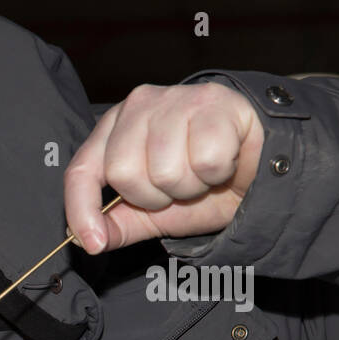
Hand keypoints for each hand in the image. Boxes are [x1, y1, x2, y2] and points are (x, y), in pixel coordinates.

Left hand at [64, 82, 264, 253]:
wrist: (256, 169)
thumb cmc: (199, 185)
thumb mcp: (150, 213)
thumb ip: (116, 225)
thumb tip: (87, 241)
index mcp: (113, 128)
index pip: (82, 170)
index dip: (82, 210)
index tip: (94, 242)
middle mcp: (138, 105)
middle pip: (123, 173)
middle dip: (153, 198)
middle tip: (177, 188)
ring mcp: (176, 98)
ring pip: (165, 170)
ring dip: (189, 187)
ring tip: (201, 174)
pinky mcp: (215, 100)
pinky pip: (206, 160)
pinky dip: (217, 172)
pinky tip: (224, 159)